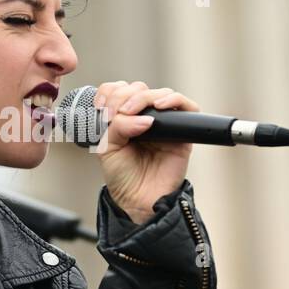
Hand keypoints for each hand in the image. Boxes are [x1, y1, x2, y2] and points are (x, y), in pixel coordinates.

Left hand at [92, 81, 198, 223]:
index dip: (110, 92)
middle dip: (123, 96)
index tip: (101, 106)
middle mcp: (146, 117)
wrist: (137, 200)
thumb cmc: (122, 176)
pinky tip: (159, 107)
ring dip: (143, 97)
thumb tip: (140, 116)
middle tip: (114, 113)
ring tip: (129, 112)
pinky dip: (173, 100)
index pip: (121, 90)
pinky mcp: (183, 132)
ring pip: (160, 93)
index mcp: (125, 118)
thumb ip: (117, 127)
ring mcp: (165, 123)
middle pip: (139, 89)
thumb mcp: (108, 147)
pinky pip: (187, 106)